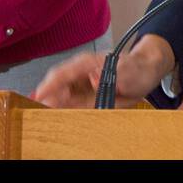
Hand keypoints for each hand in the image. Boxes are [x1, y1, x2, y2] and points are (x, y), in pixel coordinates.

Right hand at [32, 34, 175, 107]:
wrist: (146, 70)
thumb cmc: (137, 68)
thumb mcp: (130, 71)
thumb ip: (114, 74)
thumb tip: (94, 77)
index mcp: (88, 63)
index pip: (62, 74)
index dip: (48, 86)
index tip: (37, 98)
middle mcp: (80, 72)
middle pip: (56, 86)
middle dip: (46, 100)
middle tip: (39, 114)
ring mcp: (80, 82)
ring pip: (59, 95)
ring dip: (51, 107)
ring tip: (45, 118)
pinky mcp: (83, 93)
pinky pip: (68, 103)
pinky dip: (60, 110)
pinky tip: (57, 117)